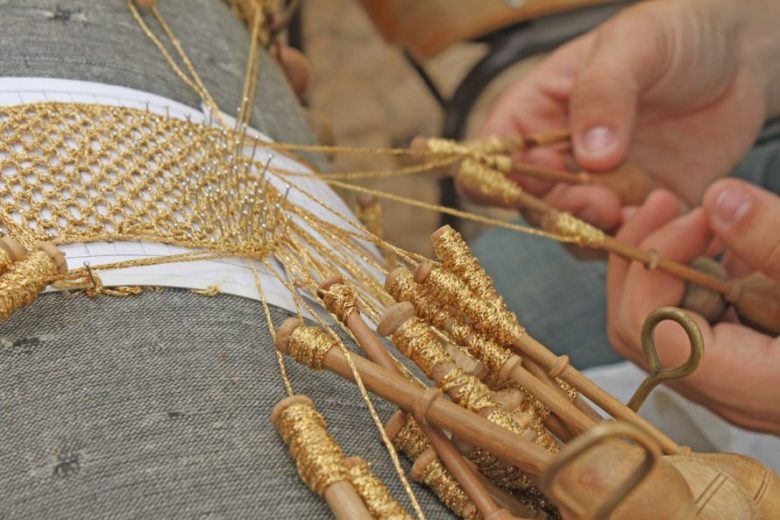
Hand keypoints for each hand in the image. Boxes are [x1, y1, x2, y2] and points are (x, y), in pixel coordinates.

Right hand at [472, 0, 774, 230]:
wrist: (738, 58)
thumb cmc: (673, 35)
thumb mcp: (634, 44)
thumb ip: (604, 94)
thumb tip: (588, 156)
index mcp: (533, 114)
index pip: (486, 158)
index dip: (493, 176)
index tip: (531, 174)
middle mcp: (556, 157)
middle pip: (527, 204)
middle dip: (556, 209)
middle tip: (597, 197)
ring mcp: (595, 187)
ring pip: (569, 231)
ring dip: (592, 229)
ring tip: (626, 206)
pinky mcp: (636, 209)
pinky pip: (619, 241)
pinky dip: (631, 239)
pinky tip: (658, 211)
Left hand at [606, 180, 779, 433]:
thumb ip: (779, 244)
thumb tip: (719, 200)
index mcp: (761, 387)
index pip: (657, 337)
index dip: (656, 268)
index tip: (693, 216)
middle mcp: (733, 395)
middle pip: (637, 333)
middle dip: (644, 259)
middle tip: (669, 204)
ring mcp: (731, 381)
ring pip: (652, 326)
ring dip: (662, 263)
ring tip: (694, 216)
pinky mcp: (737, 360)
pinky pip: (684, 319)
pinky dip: (687, 276)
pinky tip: (716, 240)